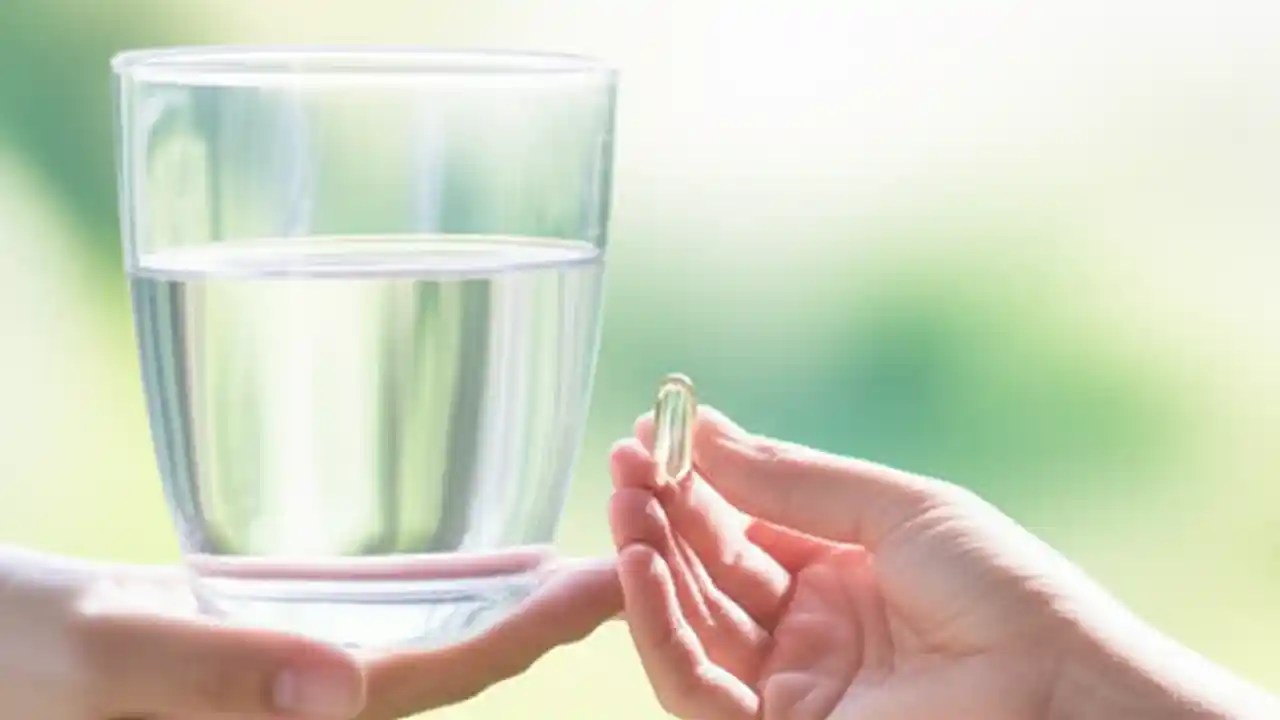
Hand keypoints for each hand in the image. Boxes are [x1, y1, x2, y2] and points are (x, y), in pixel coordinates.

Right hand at [0, 547, 617, 719]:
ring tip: (593, 541)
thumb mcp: (102, 664)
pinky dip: (448, 579)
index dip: (536, 627)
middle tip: (642, 538)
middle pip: (465, 651)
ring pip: (436, 631)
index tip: (619, 581)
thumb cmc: (23, 665)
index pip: (448, 671)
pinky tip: (491, 554)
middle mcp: (318, 694)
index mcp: (294, 711)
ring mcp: (303, 666)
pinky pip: (385, 610)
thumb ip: (209, 679)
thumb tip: (336, 693)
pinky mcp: (280, 632)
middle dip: (553, 604)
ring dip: (515, 588)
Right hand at [608, 407, 1278, 718]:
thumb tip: (703, 430)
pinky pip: (698, 685)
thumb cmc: (1002, 588)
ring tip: (626, 506)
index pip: (742, 522)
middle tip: (622, 466)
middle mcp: (807, 625)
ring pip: (693, 624)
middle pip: (709, 570)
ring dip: (651, 566)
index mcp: (839, 567)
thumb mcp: (895, 508)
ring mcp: (792, 682)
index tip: (649, 438)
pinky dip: (662, 629)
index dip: (694, 483)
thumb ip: (793, 478)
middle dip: (662, 517)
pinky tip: (644, 569)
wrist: (1058, 688)